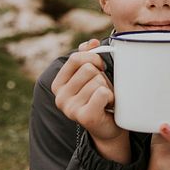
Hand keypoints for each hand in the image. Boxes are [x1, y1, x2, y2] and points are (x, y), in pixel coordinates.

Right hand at [51, 38, 129, 162]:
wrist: (108, 127)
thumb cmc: (99, 97)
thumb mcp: (91, 75)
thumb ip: (87, 56)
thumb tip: (92, 43)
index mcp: (58, 84)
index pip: (75, 58)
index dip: (92, 58)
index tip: (100, 67)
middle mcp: (60, 97)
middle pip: (88, 68)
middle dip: (101, 76)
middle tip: (102, 89)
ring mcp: (70, 108)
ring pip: (97, 81)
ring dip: (107, 88)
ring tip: (104, 99)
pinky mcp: (84, 117)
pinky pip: (102, 93)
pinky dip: (110, 97)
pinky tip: (107, 106)